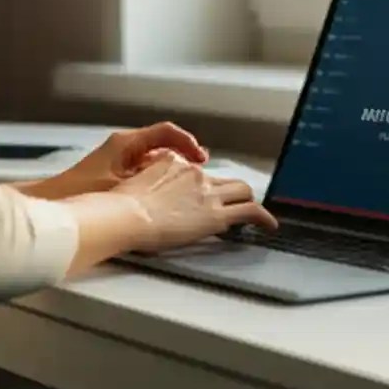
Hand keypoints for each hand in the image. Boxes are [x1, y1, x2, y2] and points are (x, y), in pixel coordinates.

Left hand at [25, 122, 209, 198]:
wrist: (51, 207)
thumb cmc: (79, 193)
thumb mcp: (121, 185)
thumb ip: (150, 179)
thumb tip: (180, 174)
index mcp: (126, 142)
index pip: (166, 132)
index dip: (187, 142)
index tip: (200, 158)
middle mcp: (124, 147)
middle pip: (163, 144)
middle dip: (184, 156)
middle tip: (200, 172)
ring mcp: (120, 162)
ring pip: (156, 159)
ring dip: (173, 169)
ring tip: (188, 184)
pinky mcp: (117, 177)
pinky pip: (146, 173)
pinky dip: (160, 180)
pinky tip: (166, 195)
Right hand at [112, 151, 277, 252]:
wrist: (127, 215)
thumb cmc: (119, 206)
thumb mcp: (132, 183)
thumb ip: (145, 182)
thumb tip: (146, 194)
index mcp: (173, 162)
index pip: (195, 172)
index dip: (199, 186)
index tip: (199, 196)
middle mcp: (195, 173)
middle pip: (222, 178)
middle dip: (229, 190)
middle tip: (231, 203)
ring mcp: (208, 192)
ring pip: (241, 190)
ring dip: (248, 201)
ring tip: (255, 214)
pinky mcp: (216, 215)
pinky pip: (250, 212)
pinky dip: (263, 218)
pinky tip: (269, 225)